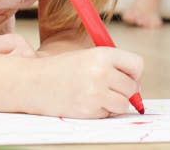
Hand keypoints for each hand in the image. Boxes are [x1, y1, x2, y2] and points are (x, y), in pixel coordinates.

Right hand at [28, 46, 143, 117]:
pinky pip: (107, 114)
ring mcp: (95, 93)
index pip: (137, 64)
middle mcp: (101, 72)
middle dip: (125, 91)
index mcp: (103, 54)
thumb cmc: (61, 69)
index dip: (135, 74)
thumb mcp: (88, 57)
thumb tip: (137, 85)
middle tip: (110, 90)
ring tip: (98, 97)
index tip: (128, 78)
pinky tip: (85, 103)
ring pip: (123, 104)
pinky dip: (101, 112)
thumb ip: (112, 66)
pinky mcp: (88, 111)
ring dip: (114, 104)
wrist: (32, 82)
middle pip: (132, 87)